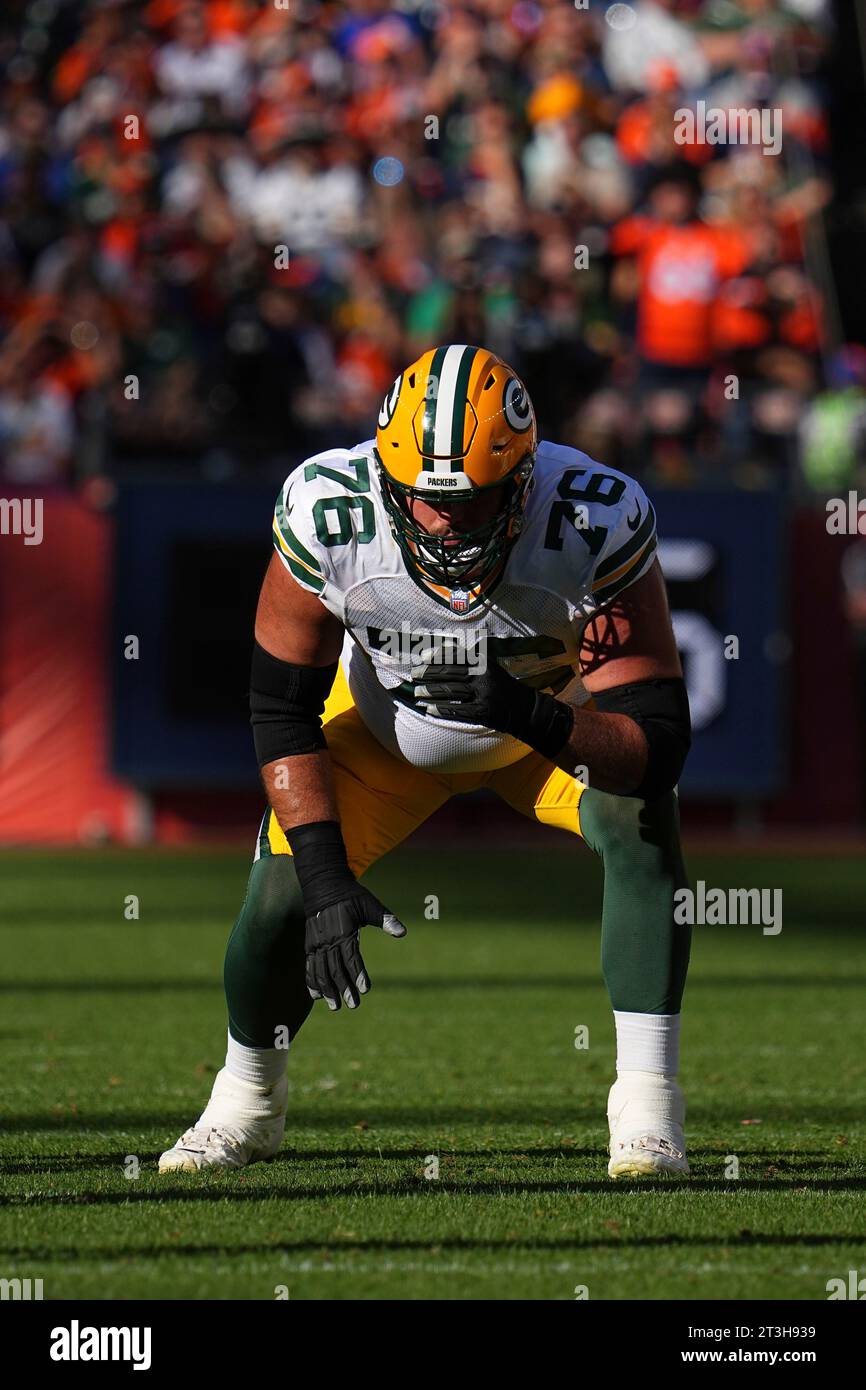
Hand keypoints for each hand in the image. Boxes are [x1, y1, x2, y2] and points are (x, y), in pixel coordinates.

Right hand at [305, 887, 405, 1011]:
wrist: (322, 884)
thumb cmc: (350, 895)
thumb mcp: (369, 904)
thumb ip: (385, 919)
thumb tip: (403, 932)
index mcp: (344, 931)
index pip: (351, 958)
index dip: (358, 974)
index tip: (365, 990)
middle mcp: (328, 939)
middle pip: (335, 969)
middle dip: (344, 988)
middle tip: (353, 1005)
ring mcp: (316, 943)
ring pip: (320, 971)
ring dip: (327, 990)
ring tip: (334, 1006)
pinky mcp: (310, 944)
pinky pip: (309, 966)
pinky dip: (312, 981)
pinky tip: (316, 996)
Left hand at [407, 655, 574, 758]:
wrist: (524, 709)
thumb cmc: (502, 686)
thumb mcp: (490, 667)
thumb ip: (470, 660)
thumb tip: (443, 650)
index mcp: (484, 663)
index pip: (456, 655)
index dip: (437, 655)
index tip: (422, 657)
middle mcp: (483, 676)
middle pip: (450, 673)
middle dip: (429, 673)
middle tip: (414, 674)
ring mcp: (483, 695)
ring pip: (450, 691)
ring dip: (430, 692)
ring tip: (416, 692)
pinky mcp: (482, 712)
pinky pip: (456, 710)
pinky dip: (441, 710)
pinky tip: (428, 709)